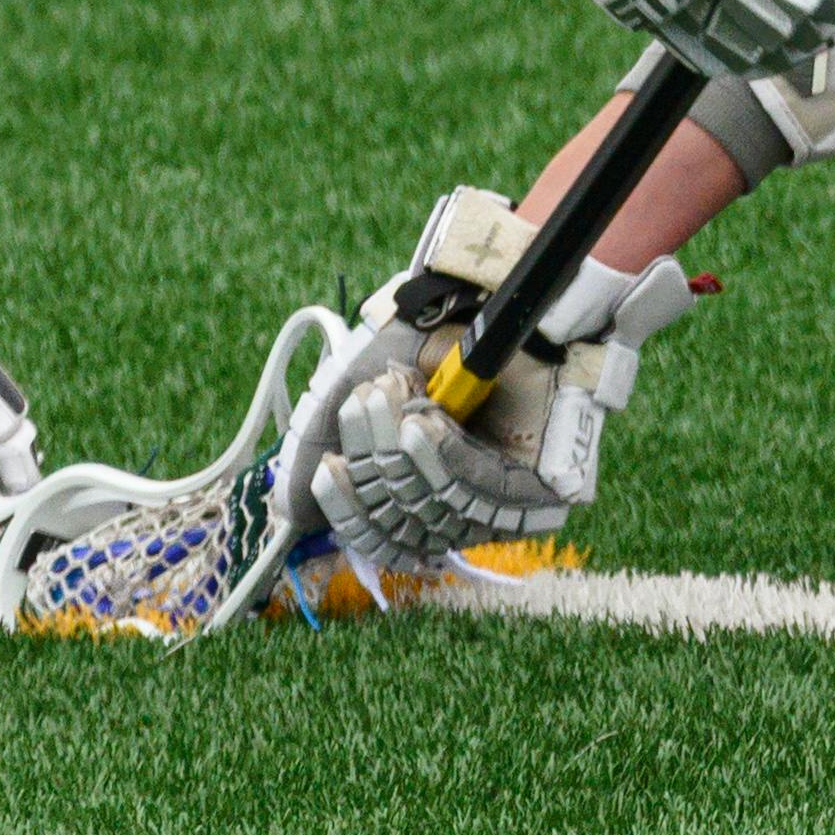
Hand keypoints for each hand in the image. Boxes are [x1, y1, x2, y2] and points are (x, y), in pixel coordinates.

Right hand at [301, 214, 700, 576]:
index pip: (382, 537)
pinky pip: (482, 493)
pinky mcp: (546, 495)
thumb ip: (326, 437)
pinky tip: (424, 427)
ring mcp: (506, 507)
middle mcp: (463, 509)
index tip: (327, 471)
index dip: (350, 513)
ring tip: (391, 399)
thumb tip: (288, 507)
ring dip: (404, 455)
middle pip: (403, 527)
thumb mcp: (369, 382)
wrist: (507, 296)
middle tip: (366, 404)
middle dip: (374, 462)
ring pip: (437, 511)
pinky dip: (445, 458)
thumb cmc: (439, 338)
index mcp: (420, 491)